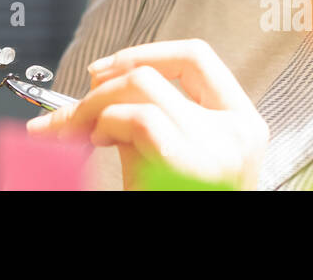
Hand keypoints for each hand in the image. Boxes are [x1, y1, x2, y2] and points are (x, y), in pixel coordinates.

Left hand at [25, 39, 267, 189]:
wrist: (185, 258)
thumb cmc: (173, 197)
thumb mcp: (172, 152)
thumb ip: (150, 116)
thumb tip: (98, 85)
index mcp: (241, 123)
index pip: (196, 57)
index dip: (144, 53)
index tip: (101, 71)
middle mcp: (239, 132)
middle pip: (156, 74)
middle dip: (100, 88)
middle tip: (71, 113)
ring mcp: (220, 149)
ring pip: (142, 86)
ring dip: (94, 105)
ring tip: (80, 133)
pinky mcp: (194, 166)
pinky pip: (139, 118)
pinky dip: (107, 123)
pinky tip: (97, 142)